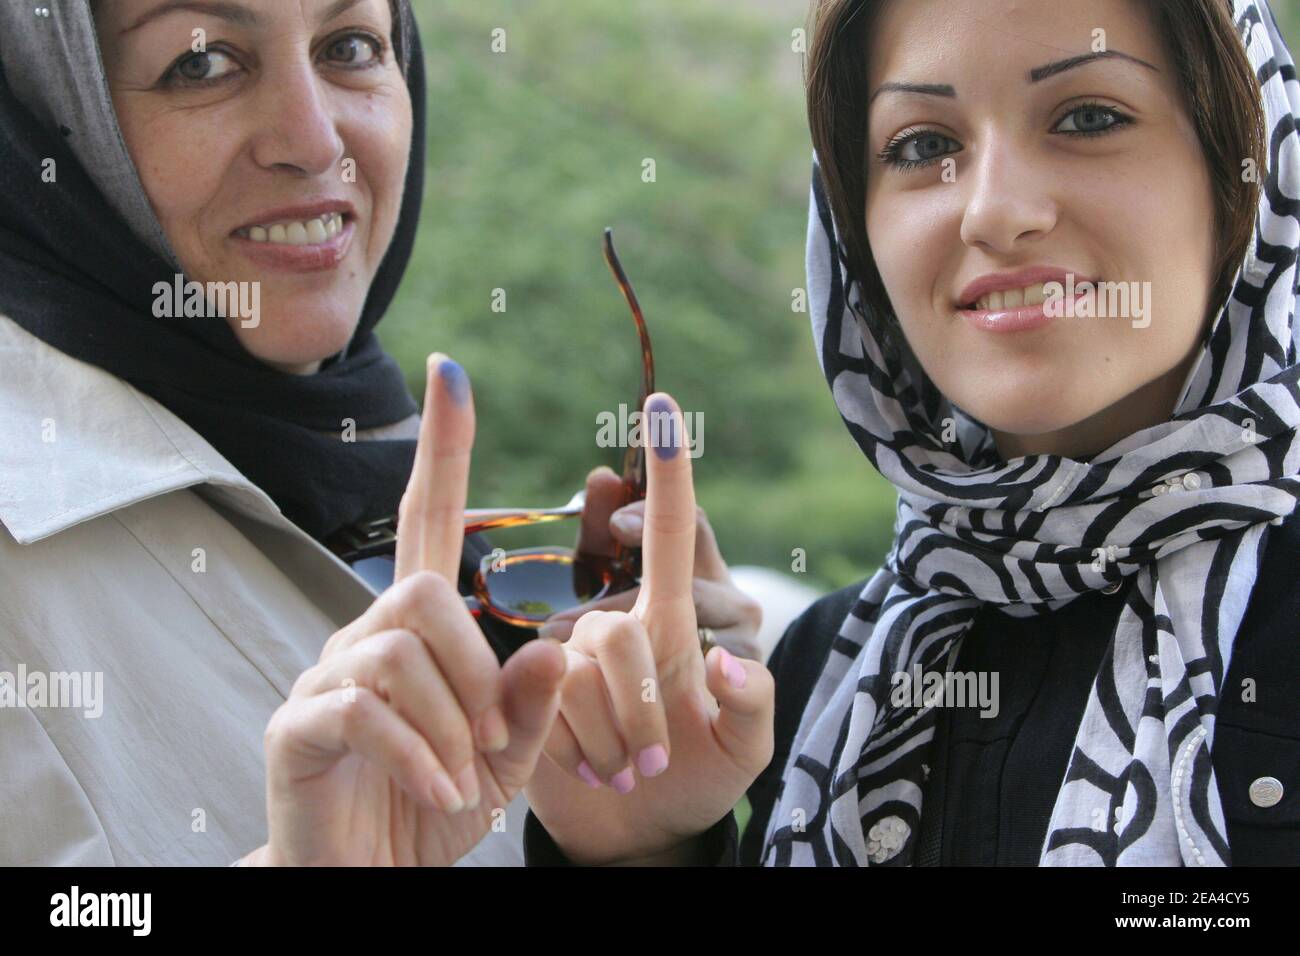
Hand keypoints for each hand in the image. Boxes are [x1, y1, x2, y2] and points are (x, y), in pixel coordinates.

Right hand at [251, 354, 566, 865]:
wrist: (366, 881)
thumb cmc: (435, 805)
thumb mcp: (506, 755)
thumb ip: (531, 703)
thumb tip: (551, 648)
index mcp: (416, 629)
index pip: (427, 515)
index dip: (442, 447)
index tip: (452, 372)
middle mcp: (363, 635)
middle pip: (424, 591)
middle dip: (476, 667)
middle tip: (495, 738)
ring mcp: (324, 678)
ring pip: (400, 652)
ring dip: (455, 722)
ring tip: (466, 774)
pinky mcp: (297, 727)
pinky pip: (367, 712)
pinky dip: (422, 758)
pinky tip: (442, 793)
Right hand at [524, 393, 774, 865]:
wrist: (636, 828)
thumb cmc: (704, 778)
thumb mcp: (746, 751)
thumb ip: (754, 702)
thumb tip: (721, 656)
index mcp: (698, 613)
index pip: (678, 529)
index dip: (667, 476)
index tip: (659, 416)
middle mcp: (640, 612)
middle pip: (626, 596)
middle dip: (636, 664)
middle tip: (651, 743)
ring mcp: (588, 643)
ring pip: (583, 640)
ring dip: (603, 707)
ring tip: (624, 764)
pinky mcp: (545, 677)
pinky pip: (545, 677)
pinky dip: (563, 717)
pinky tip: (584, 757)